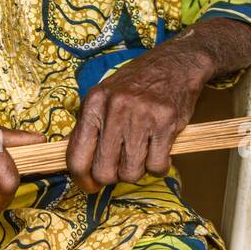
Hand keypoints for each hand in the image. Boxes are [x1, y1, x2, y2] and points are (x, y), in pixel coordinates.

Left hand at [65, 32, 214, 192]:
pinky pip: (157, 166)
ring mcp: (141, 116)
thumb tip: (79, 167)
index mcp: (93, 103)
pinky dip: (159, 166)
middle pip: (104, 171)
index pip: (77, 157)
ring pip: (131, 173)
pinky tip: (159, 150)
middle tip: (120, 168)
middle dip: (113, 177)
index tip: (90, 185)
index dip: (82, 179)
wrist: (174, 64)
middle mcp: (114, 109)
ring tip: (141, 153)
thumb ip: (90, 128)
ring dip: (137, 171)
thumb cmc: (136, 85)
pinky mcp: (166, 123)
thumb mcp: (104, 98)